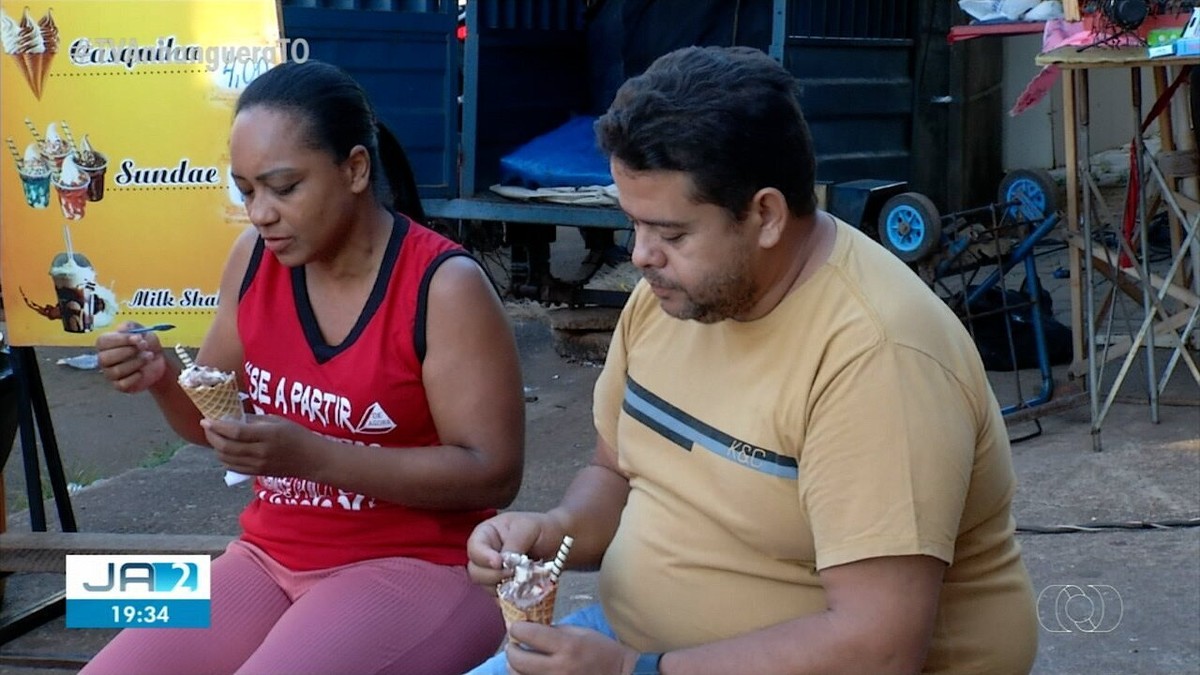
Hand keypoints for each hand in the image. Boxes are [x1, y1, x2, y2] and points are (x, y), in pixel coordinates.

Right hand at [95, 323, 167, 392]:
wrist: (158, 360)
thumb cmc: (145, 344)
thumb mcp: (141, 330)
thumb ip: (131, 326)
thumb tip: (123, 330)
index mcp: (106, 344)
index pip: (103, 342)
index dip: (120, 340)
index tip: (137, 338)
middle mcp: (104, 359)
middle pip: (105, 358)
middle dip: (128, 352)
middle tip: (144, 347)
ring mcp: (110, 373)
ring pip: (116, 371)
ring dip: (136, 362)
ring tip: (148, 356)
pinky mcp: (119, 385)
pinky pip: (122, 384)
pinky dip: (135, 377)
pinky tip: (142, 371)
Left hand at [201, 414, 320, 478]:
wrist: (312, 459)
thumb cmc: (297, 435)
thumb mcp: (278, 420)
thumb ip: (255, 420)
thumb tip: (233, 418)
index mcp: (267, 435)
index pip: (236, 432)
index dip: (217, 426)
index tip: (206, 419)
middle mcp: (261, 452)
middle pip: (227, 447)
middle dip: (212, 437)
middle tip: (207, 427)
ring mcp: (258, 465)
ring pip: (226, 459)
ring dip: (216, 447)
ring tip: (214, 437)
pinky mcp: (257, 473)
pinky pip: (233, 467)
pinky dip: (224, 458)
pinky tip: (225, 450)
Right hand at [467, 511, 566, 589]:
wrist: (558, 542)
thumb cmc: (542, 529)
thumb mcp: (528, 528)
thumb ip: (514, 543)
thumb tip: (503, 563)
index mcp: (486, 534)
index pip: (474, 548)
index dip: (483, 557)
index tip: (499, 563)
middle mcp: (485, 554)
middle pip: (475, 571)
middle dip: (494, 575)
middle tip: (514, 573)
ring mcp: (494, 573)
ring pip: (486, 587)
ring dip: (504, 587)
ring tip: (524, 580)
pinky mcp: (504, 587)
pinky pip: (501, 597)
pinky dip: (512, 597)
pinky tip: (524, 590)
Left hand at [506, 624, 636, 674]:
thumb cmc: (601, 652)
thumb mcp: (580, 632)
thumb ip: (553, 631)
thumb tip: (528, 629)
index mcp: (567, 646)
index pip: (528, 634)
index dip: (517, 628)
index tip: (517, 627)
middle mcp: (559, 668)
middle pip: (517, 659)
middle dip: (511, 649)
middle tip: (514, 645)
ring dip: (515, 667)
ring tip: (521, 660)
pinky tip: (530, 672)